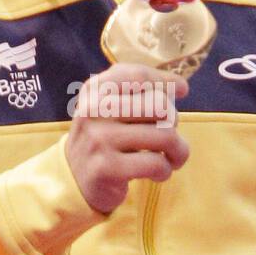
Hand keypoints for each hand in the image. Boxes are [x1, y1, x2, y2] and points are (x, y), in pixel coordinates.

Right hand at [66, 62, 190, 214]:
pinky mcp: (107, 169)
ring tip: (172, 158)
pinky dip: (165, 171)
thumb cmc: (106, 138)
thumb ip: (142, 91)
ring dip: (179, 151)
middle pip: (159, 105)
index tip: (181, 90)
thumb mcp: (112, 107)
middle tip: (168, 136)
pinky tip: (157, 173)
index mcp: (95, 90)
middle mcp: (94, 110)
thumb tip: (181, 86)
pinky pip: (157, 164)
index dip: (166, 81)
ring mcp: (99, 139)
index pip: (139, 75)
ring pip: (165, 136)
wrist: (74, 178)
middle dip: (174, 121)